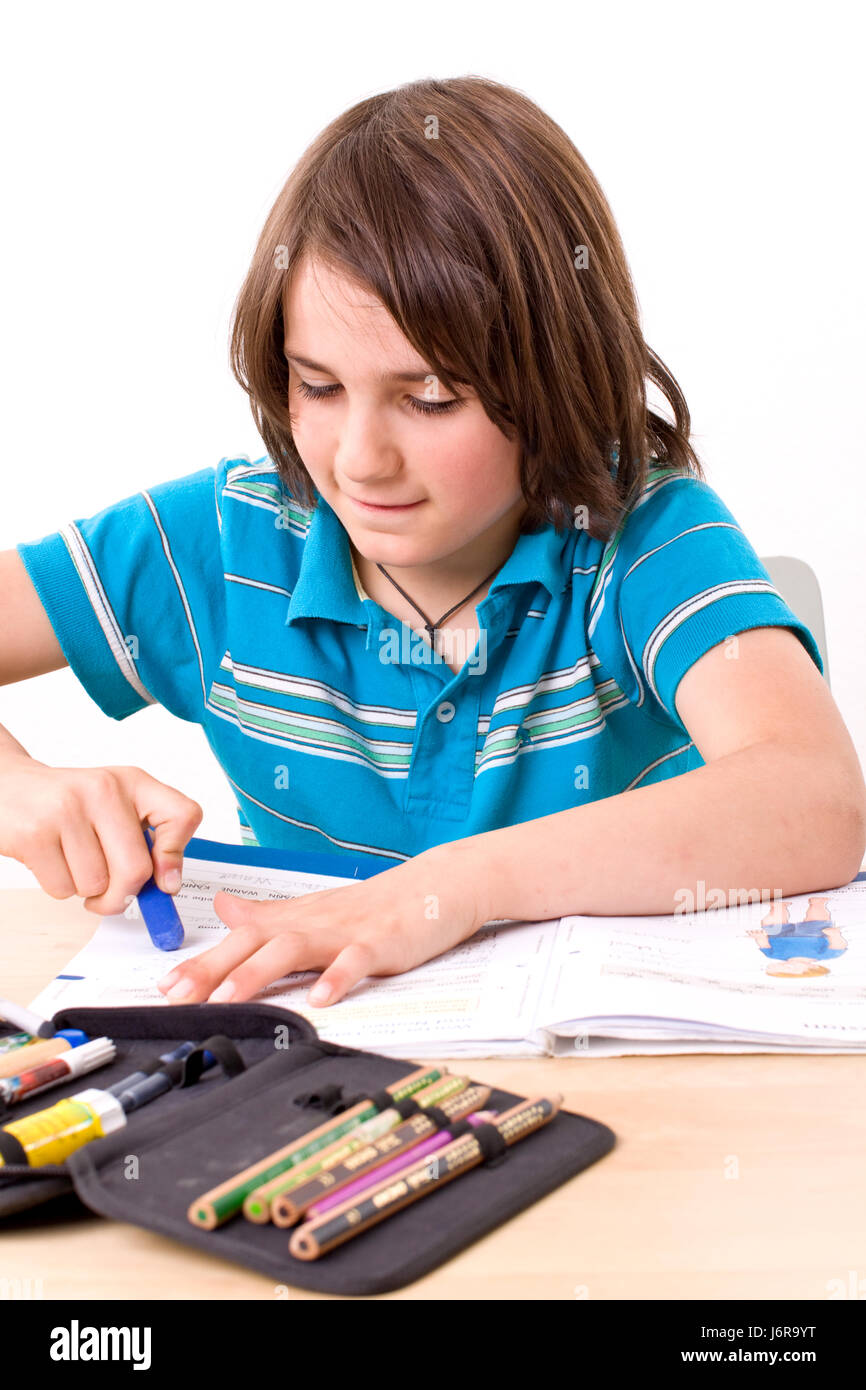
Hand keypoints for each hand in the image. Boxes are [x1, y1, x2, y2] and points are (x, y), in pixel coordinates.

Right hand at [0, 758, 201, 913]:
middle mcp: (103, 790)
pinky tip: (52, 859)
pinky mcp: (35, 834)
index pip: (183, 815)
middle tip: (109, 894)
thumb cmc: (69, 804)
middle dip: (121, 896)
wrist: (9, 787)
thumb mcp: (115, 808)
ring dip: (85, 889)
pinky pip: (63, 888)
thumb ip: (148, 841)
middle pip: (136, 870)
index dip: (176, 856)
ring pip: (96, 885)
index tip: (164, 879)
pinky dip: (60, 887)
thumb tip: (168, 885)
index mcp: (132, 782)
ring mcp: (67, 809)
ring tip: (72, 860)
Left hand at [156, 842, 489, 1007]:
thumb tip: (221, 906)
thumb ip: (266, 914)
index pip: (238, 939)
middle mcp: (311, 923)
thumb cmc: (373, 905)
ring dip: (258, 973)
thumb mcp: (313, 909)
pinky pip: (356, 962)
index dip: (201, 963)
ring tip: (229, 999)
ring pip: (293, 949)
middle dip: (212, 970)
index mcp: (294, 919)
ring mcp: (345, 933)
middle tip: (178, 996)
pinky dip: (337, 978)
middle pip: (254, 942)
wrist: (433, 886)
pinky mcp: (380, 944)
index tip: (164, 987)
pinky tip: (320, 1000)